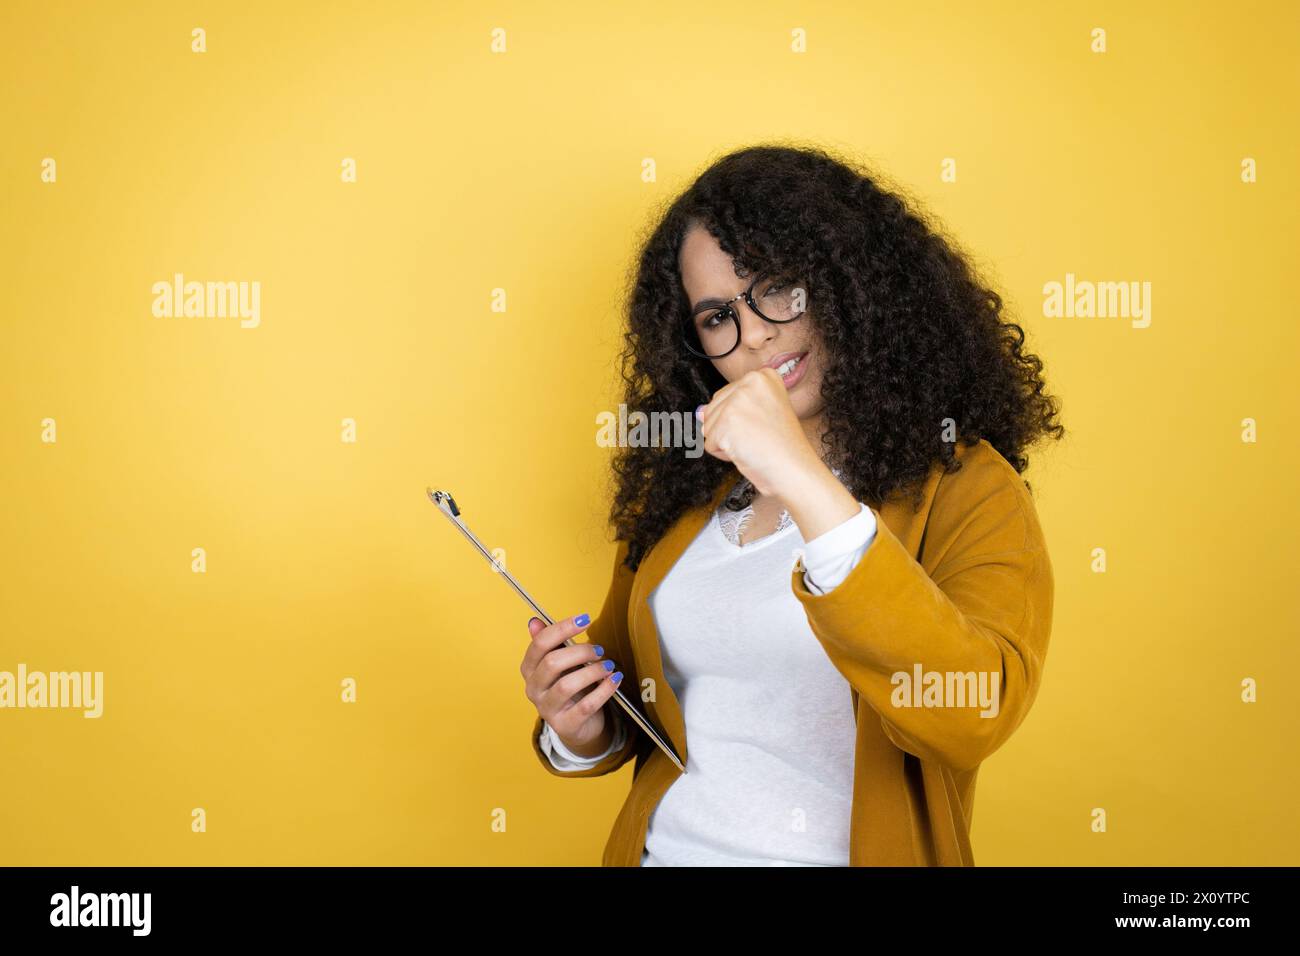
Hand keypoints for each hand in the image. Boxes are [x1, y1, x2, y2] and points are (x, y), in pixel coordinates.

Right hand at [520, 614, 622, 756]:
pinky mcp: (565, 725)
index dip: (562, 628)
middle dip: (580, 652)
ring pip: (566, 686)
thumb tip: (534, 622)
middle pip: (552, 663)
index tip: (585, 618)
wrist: (578, 725)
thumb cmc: (570, 687)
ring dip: (592, 671)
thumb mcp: (560, 664)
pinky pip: (586, 706)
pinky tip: (614, 679)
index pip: (540, 644)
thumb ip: (549, 644)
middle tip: (599, 650)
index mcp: (529, 669)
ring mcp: (547, 709)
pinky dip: (603, 690)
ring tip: (608, 666)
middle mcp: (533, 689)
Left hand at [697, 367, 862, 541]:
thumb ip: (729, 408)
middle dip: (730, 430)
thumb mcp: (759, 416)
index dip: (742, 419)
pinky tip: (747, 452)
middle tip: (759, 437)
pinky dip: (725, 455)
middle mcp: (750, 381)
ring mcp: (737, 401)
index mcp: (763, 376)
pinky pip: (709, 444)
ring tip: (754, 444)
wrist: (795, 470)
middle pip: (714, 409)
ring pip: (709, 426)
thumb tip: (699, 413)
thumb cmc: (784, 448)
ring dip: (727, 442)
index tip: (764, 425)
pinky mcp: (726, 422)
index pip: (727, 396)